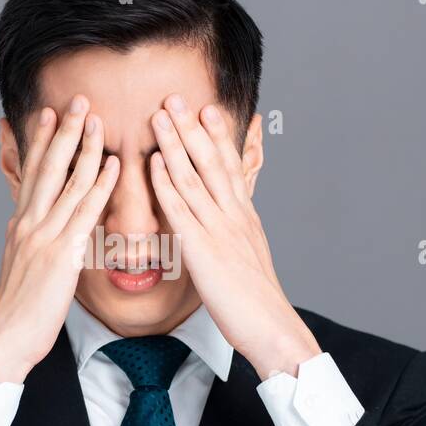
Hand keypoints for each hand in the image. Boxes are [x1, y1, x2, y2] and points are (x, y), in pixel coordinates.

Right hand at [0, 95, 118, 383]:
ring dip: (84, 148)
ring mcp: (44, 236)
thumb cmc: (20, 310)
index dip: (41, 140)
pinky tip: (113, 165)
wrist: (7, 338)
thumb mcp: (20, 266)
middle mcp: (28, 223)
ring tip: (97, 119)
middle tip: (77, 100)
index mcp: (19, 225)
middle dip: (63, 131)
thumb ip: (29, 241)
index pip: (31, 173)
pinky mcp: (61, 254)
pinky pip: (84, 212)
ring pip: (66, 182)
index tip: (50, 113)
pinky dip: (99, 186)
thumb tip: (31, 225)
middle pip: (47, 167)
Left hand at [149, 94, 320, 380]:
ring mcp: (219, 230)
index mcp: (244, 216)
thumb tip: (226, 222)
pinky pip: (182, 211)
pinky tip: (154, 164)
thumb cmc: (255, 301)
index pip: (230, 166)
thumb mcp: (248, 257)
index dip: (217, 135)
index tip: (205, 107)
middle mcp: (234, 216)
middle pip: (212, 162)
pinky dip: (167, 184)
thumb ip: (234, 235)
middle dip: (193, 127)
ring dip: (175, 144)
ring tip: (159, 116)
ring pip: (194, 178)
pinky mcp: (204, 250)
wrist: (271, 328)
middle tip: (176, 97)